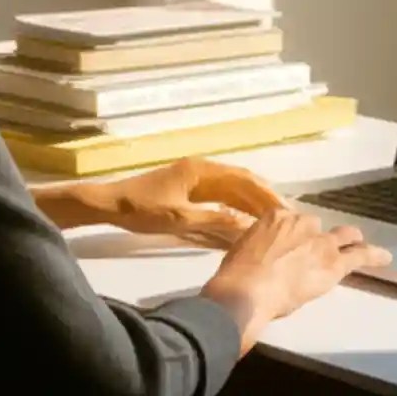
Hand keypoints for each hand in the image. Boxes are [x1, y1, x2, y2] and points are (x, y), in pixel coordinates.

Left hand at [71, 157, 285, 246]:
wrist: (110, 205)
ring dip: (252, 202)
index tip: (284, 210)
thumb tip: (247, 226)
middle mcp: (203, 170)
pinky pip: (221, 196)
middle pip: (242, 181)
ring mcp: (196, 179)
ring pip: (233, 189)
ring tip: (272, 220)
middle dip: (264, 198)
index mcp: (203, 171)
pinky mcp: (189, 190)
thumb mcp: (180, 219)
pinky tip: (246, 221)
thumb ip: (215, 222)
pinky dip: (237, 206)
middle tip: (286, 217)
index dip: (266, 194)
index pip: (244, 179)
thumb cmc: (143, 210)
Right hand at [199, 210, 392, 354]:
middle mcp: (301, 222)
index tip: (289, 247)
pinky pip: (359, 256)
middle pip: (317, 226)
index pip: (292, 222)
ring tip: (359, 245)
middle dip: (318, 236)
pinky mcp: (334, 263)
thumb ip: (259, 247)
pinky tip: (385, 258)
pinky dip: (374, 255)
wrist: (246, 291)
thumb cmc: (236, 276)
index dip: (293, 237)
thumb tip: (264, 258)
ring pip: (343, 236)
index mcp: (276, 217)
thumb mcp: (243, 249)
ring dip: (350, 241)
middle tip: (317, 249)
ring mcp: (320, 241)